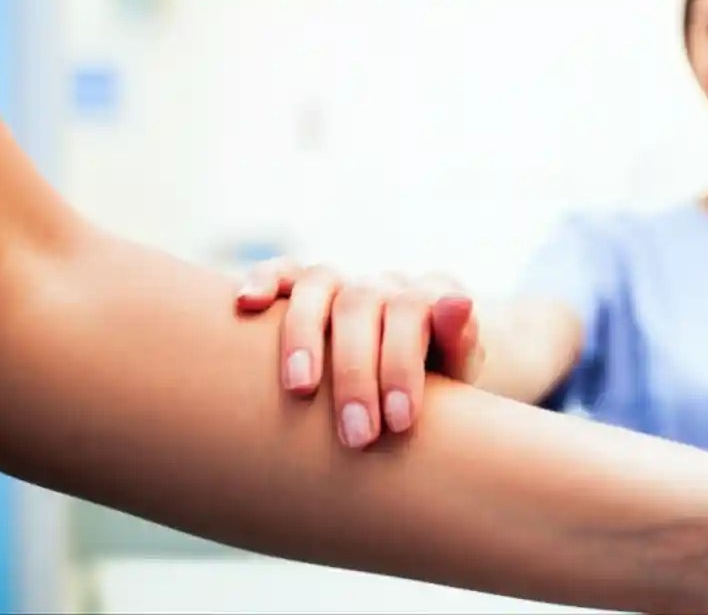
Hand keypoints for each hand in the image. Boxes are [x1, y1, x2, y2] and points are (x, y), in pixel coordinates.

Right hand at [234, 258, 482, 448]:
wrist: (424, 375)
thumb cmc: (440, 386)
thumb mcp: (460, 371)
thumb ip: (461, 340)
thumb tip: (460, 304)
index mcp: (431, 297)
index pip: (413, 312)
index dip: (402, 365)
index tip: (400, 423)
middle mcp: (385, 283)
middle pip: (362, 305)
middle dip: (355, 372)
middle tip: (356, 435)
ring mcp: (346, 282)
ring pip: (317, 286)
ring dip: (304, 336)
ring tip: (299, 390)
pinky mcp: (307, 287)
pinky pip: (283, 271)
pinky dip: (264, 280)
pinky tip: (246, 305)